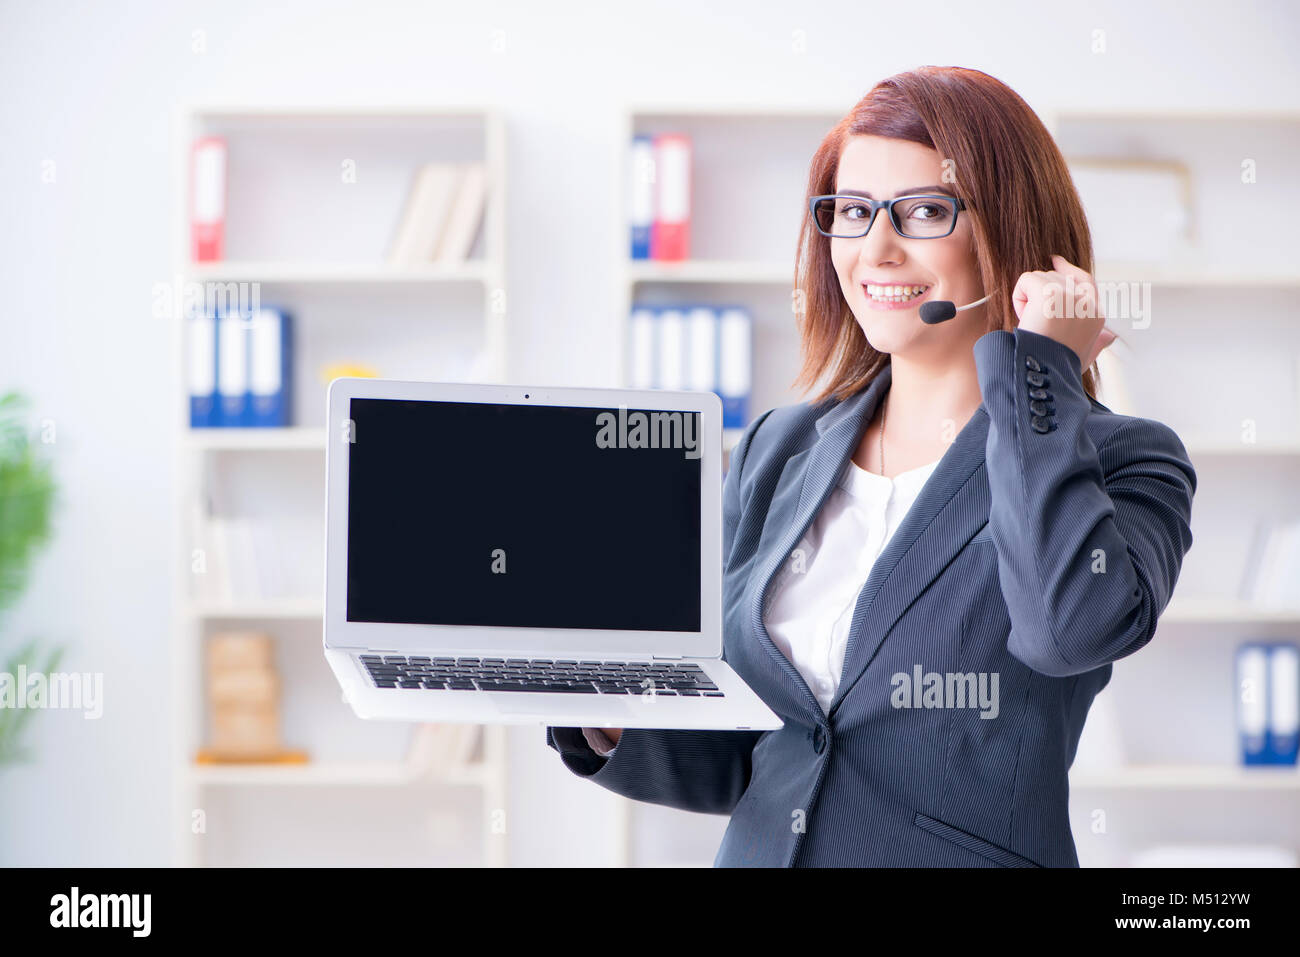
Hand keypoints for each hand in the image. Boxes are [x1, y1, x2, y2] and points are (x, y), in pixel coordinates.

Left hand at [1011, 254, 1115, 368]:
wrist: (1043, 374)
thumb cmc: (1058, 369)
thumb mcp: (1084, 357)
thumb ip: (1097, 343)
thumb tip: (1110, 336)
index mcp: (1097, 315)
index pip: (1085, 279)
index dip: (1067, 270)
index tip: (1054, 261)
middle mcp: (1087, 302)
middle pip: (1056, 277)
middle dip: (1041, 293)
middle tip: (1036, 322)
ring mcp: (1069, 296)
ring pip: (1040, 277)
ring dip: (1029, 299)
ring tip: (1032, 324)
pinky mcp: (1049, 293)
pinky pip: (1025, 280)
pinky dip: (1019, 297)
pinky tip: (1024, 317)